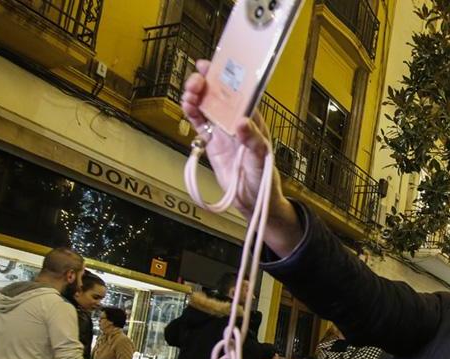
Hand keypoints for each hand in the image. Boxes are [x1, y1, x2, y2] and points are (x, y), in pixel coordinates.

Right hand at [181, 61, 301, 256]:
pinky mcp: (212, 142)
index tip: (212, 65)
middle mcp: (236, 121)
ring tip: (189, 94)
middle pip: (219, 95)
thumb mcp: (261, 159)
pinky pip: (199, 123)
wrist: (254, 201)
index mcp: (253, 120)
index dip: (226, 77)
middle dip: (207, 84)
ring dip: (197, 97)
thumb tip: (241, 122)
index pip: (239, 92)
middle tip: (197, 82)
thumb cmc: (263, 177)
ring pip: (207, 107)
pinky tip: (186, 106)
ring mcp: (222, 131)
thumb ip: (253, 141)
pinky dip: (192, 114)